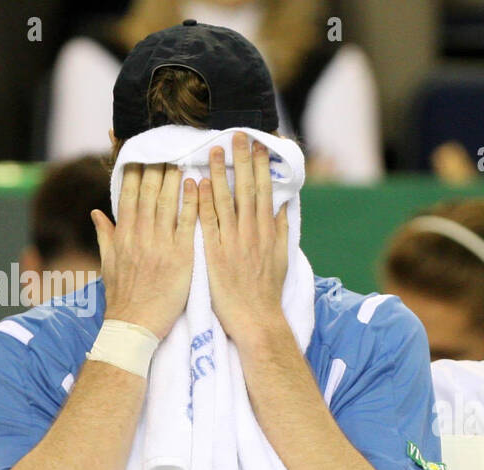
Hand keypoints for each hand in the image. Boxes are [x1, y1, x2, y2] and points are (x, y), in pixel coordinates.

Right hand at [90, 163, 196, 340]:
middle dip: (156, 167)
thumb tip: (96, 212)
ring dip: (173, 177)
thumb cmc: (123, 298)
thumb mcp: (109, 265)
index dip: (136, 172)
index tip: (143, 153)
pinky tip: (195, 184)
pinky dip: (189, 202)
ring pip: (165, 202)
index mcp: (123, 235)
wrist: (133, 326)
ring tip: (182, 156)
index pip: (129, 195)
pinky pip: (186, 224)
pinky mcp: (179, 257)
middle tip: (167, 146)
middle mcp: (139, 235)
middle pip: (147, 192)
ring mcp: (159, 245)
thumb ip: (105, 236)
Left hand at [197, 132, 289, 349]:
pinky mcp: (215, 254)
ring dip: (220, 173)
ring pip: (226, 200)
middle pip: (247, 189)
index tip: (259, 145)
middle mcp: (252, 233)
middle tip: (237, 135)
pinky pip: (209, 223)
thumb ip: (282, 230)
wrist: (257, 320)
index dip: (262, 167)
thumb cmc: (267, 292)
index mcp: (268, 233)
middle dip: (243, 161)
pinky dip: (204, 202)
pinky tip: (198, 183)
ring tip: (214, 150)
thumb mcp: (282, 259)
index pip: (265, 192)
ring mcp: (233, 242)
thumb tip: (284, 206)